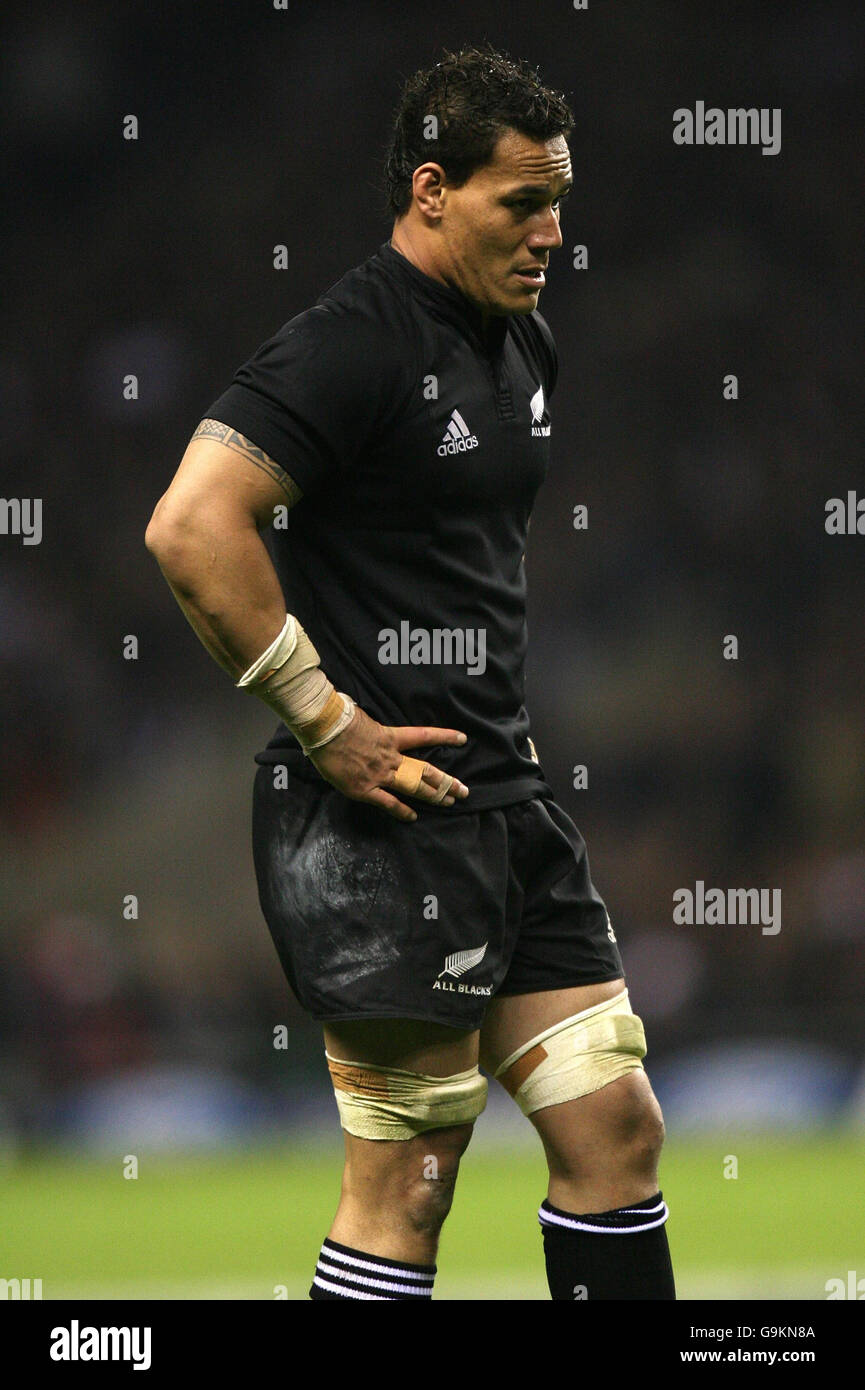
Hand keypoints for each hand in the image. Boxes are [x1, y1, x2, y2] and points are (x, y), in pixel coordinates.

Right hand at [306, 704, 468, 821]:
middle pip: (425, 770)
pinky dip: (401, 811)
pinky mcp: (365, 789)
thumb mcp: (362, 717)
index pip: (424, 736)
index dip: (444, 737)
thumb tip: (369, 725)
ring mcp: (380, 774)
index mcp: (390, 737)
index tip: (462, 739)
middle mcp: (390, 757)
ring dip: (433, 796)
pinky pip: (388, 803)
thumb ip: (371, 727)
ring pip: (413, 787)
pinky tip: (413, 817)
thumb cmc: (339, 718)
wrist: (324, 729)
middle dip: (446, 781)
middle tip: (463, 791)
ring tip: (450, 802)